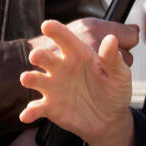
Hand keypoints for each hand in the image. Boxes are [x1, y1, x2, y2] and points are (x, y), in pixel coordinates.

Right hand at [19, 19, 134, 145]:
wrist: (109, 119)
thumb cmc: (113, 90)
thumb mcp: (119, 75)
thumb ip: (113, 58)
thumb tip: (111, 38)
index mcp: (78, 55)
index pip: (66, 39)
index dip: (57, 31)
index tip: (47, 25)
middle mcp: (61, 68)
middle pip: (45, 57)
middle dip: (39, 55)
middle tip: (36, 55)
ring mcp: (53, 87)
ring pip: (36, 79)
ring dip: (29, 78)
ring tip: (26, 79)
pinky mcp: (49, 107)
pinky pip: (36, 108)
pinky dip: (30, 111)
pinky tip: (27, 115)